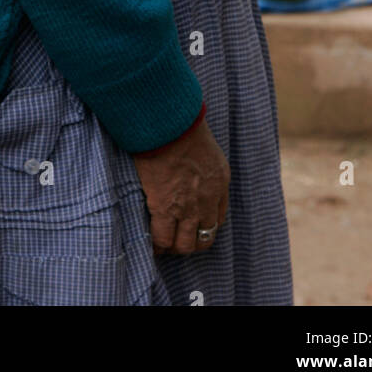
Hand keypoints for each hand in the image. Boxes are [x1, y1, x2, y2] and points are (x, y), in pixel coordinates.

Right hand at [132, 118, 229, 255]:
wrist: (169, 125)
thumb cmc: (183, 127)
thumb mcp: (207, 148)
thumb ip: (204, 166)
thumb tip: (191, 171)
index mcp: (220, 183)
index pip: (219, 218)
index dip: (206, 226)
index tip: (194, 225)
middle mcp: (207, 200)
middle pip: (204, 238)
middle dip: (192, 242)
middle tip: (178, 239)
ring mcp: (187, 207)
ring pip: (184, 244)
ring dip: (174, 247)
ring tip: (164, 243)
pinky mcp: (164, 208)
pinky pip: (162, 238)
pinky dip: (157, 244)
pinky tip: (151, 243)